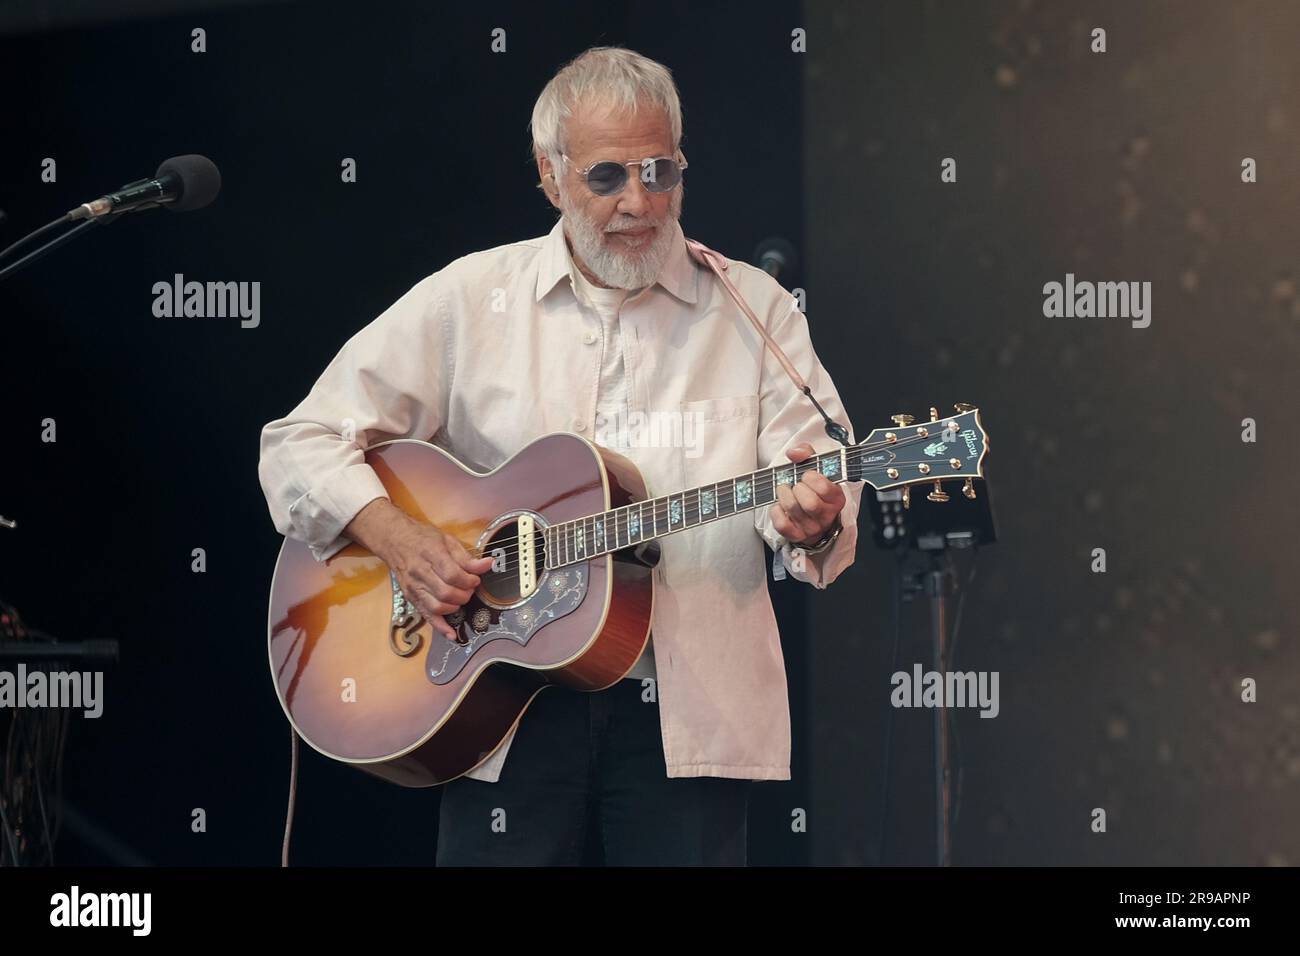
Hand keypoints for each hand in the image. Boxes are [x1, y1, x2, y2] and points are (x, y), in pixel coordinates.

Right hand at [351, 502, 494, 640]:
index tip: (475, 579)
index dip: (468, 581)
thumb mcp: (447, 540)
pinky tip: (452, 634)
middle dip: (464, 594)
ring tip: (461, 597)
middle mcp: (420, 573)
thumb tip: (489, 564)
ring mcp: (414, 588)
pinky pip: (427, 616)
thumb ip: (467, 557)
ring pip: (437, 607)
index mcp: (431, 555)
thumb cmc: (423, 538)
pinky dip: (440, 627)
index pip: (452, 575)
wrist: (395, 541)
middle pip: (446, 593)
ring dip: (456, 607)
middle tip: (470, 589)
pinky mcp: (411, 598)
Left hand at [767, 443, 846, 547]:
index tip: (806, 475)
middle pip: (810, 503)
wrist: (812, 515)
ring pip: (793, 510)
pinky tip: (779, 505)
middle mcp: (827, 515)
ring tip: (784, 491)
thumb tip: (793, 453)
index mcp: (836, 498)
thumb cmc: (814, 489)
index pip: (824, 488)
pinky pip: (782, 524)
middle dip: (797, 488)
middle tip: (794, 484)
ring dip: (784, 495)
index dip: (810, 477)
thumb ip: (806, 454)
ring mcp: (812, 528)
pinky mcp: (797, 536)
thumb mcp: (815, 467)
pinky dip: (776, 511)